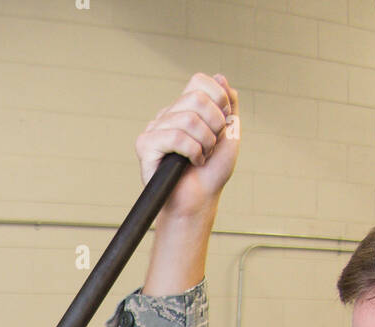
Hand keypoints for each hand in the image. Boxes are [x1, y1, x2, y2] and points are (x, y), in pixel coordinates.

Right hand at [135, 72, 239, 220]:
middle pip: (196, 98)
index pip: (198, 82)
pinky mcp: (145, 145)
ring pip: (188, 119)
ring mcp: (155, 129)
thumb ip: (228, 105)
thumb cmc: (211, 173)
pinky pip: (176, 137)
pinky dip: (192, 152)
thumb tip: (220, 77)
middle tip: (213, 145)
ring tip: (203, 157)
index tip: (224, 122)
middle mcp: (168, 115)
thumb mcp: (229, 135)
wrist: (199, 202)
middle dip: (214, 124)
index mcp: (184, 108)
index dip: (218, 98)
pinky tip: (192, 163)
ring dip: (205, 143)